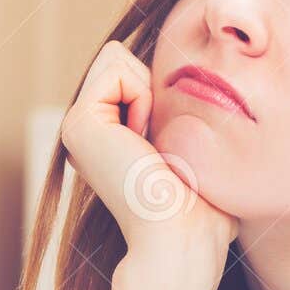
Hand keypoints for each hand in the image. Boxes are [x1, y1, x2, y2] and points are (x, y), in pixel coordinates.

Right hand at [59, 41, 236, 283]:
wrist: (182, 233)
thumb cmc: (202, 205)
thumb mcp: (197, 151)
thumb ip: (187, 119)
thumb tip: (214, 93)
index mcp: (107, 137)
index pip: (133, 69)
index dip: (162, 91)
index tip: (167, 146)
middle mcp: (87, 132)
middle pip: (120, 57)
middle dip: (152, 86)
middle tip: (158, 143)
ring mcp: (76, 127)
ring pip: (115, 56)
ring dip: (147, 91)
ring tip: (150, 144)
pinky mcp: (77, 123)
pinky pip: (115, 67)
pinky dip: (140, 95)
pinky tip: (139, 141)